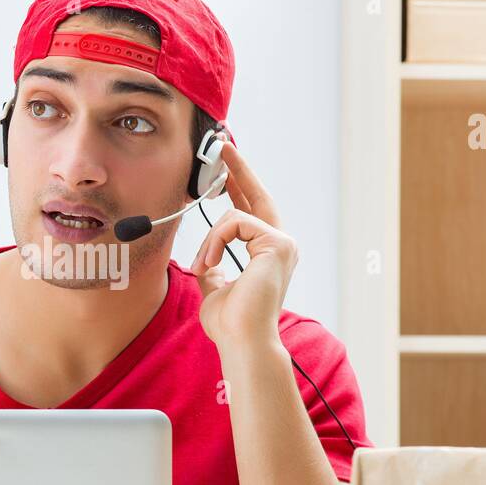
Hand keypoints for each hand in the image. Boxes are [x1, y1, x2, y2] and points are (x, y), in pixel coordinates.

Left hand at [189, 142, 297, 346]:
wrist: (241, 341)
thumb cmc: (230, 322)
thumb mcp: (215, 286)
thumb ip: (213, 265)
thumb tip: (205, 256)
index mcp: (268, 253)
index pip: (252, 210)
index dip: (238, 185)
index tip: (224, 165)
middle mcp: (281, 245)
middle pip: (257, 195)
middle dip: (237, 168)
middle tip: (221, 143)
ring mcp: (283, 243)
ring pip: (235, 216)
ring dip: (209, 241)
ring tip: (202, 267)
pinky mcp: (277, 244)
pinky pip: (234, 224)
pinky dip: (215, 242)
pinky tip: (209, 265)